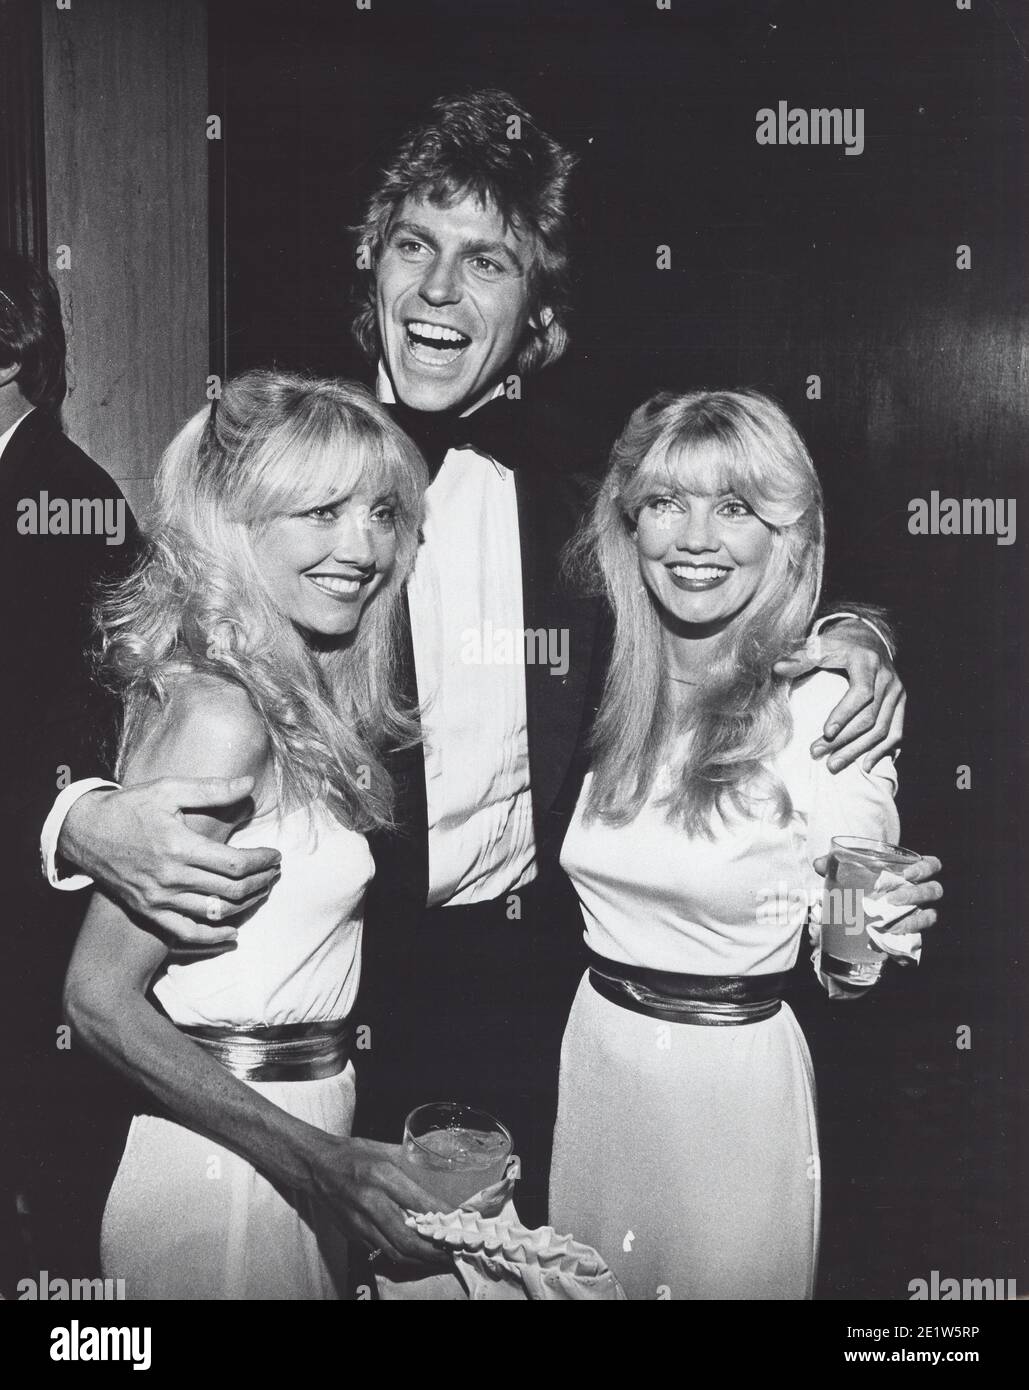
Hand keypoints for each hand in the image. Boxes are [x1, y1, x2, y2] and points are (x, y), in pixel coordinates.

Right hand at [58, 779, 281, 944]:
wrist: (84, 833)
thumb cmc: (129, 808)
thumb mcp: (168, 790)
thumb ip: (211, 790)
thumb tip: (249, 784)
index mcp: (179, 847)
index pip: (235, 864)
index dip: (262, 862)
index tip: (275, 855)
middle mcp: (171, 878)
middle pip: (231, 891)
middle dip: (261, 882)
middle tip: (275, 872)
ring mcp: (159, 899)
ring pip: (215, 913)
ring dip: (246, 905)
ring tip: (262, 891)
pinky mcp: (148, 912)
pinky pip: (186, 933)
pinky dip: (213, 937)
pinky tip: (233, 933)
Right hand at [309, 1136, 450, 1267]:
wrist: (315, 1165)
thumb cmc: (353, 1154)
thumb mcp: (385, 1151)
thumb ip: (410, 1168)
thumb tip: (437, 1182)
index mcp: (382, 1175)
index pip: (420, 1202)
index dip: (444, 1216)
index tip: (461, 1223)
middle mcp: (371, 1201)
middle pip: (408, 1239)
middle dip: (435, 1251)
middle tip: (455, 1252)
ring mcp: (359, 1222)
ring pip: (395, 1252)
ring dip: (421, 1260)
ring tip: (441, 1258)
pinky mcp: (353, 1233)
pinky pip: (382, 1251)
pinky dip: (402, 1256)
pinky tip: (417, 1254)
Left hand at [774, 621, 904, 772]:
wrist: (868, 642)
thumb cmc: (838, 647)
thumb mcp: (820, 646)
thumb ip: (800, 658)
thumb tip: (777, 668)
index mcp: (867, 662)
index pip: (861, 692)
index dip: (845, 713)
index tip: (825, 732)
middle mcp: (887, 678)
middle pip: (870, 716)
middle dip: (844, 739)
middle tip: (818, 753)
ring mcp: (897, 693)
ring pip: (883, 728)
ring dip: (859, 750)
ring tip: (834, 764)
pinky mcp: (901, 704)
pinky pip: (897, 732)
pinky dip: (882, 751)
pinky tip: (865, 765)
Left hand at [813, 854, 942, 935]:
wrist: (866, 915)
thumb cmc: (864, 885)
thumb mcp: (851, 872)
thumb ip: (836, 864)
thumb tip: (819, 863)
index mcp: (911, 873)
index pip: (932, 865)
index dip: (925, 868)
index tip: (906, 874)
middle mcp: (921, 892)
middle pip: (933, 890)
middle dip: (915, 894)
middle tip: (891, 899)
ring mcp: (921, 913)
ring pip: (931, 915)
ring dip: (913, 918)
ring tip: (890, 922)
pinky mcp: (915, 932)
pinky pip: (920, 937)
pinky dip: (907, 938)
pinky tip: (892, 936)